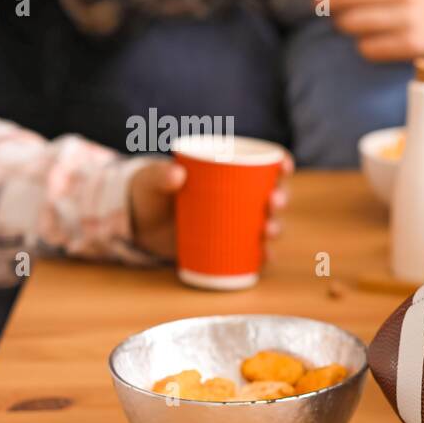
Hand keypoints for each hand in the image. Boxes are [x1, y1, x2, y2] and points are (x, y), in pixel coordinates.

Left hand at [129, 157, 290, 260]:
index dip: (282, 165)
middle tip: (273, 201)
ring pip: (268, 225)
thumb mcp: (151, 181)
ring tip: (267, 230)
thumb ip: (160, 175)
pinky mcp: (230, 248)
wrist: (139, 225)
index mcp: (230, 174)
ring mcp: (237, 225)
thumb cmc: (150, 194)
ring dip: (276, 228)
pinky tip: (265, 256)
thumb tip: (176, 173)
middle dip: (282, 199)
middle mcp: (241, 200)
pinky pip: (254, 253)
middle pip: (273, 196)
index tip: (284, 167)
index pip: (265, 167)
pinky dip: (263, 256)